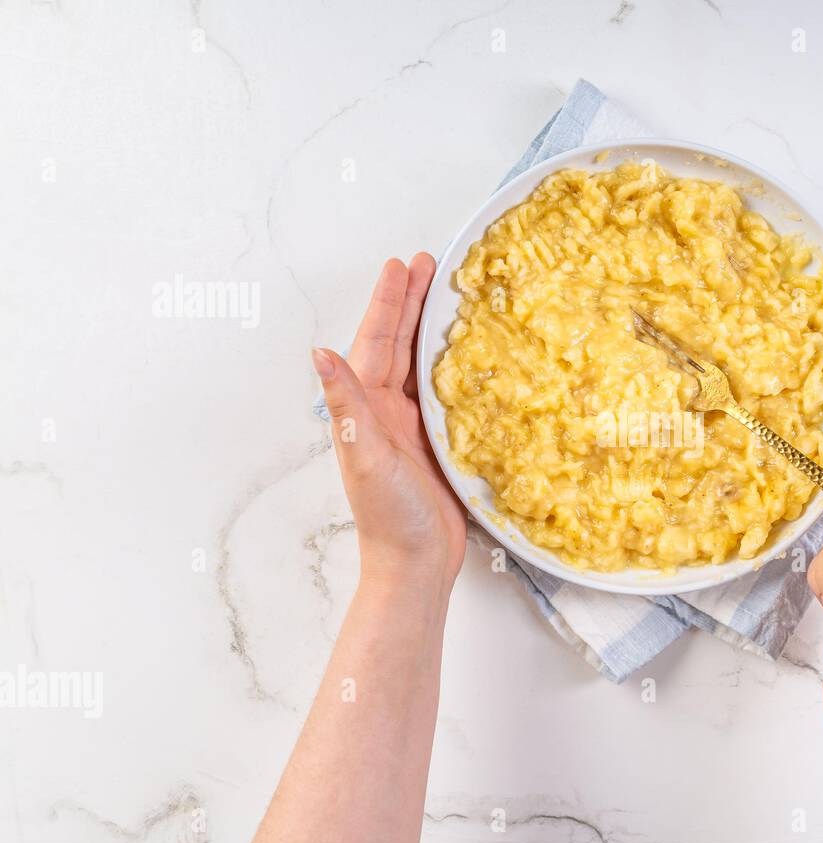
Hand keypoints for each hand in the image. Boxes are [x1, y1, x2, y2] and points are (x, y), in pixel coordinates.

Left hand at [312, 255, 466, 590]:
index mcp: (367, 409)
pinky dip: (453, 367)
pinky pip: (445, 394)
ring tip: (448, 296)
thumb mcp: (366, 457)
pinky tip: (470, 355)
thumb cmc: (389, 517)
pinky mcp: (438, 445)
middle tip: (428, 264)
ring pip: (421, 365)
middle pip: (399, 345)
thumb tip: (320, 354)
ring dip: (431, 329)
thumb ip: (348, 405)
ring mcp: (412, 428)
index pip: (378, 343)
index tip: (402, 266)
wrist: (415, 565)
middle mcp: (387, 412)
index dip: (390, 303)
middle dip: (410, 304)